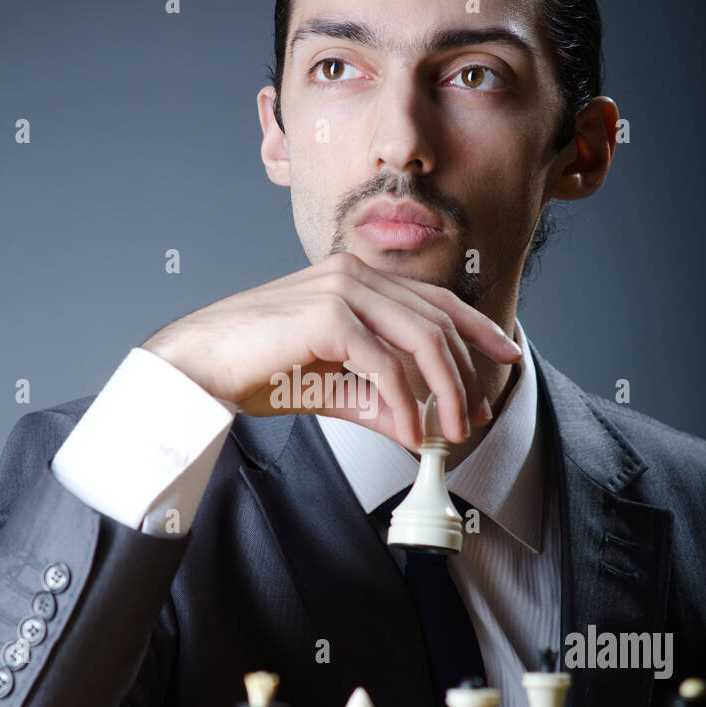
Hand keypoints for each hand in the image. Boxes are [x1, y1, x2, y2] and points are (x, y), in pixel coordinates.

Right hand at [140, 252, 521, 449]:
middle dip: (465, 376)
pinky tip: (407, 430)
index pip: (435, 299)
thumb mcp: (332, 385)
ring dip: (444, 391)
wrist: (198, 365)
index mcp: (356, 279)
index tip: (507, 355)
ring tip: (448, 432)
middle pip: (437, 322)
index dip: (478, 327)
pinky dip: (405, 402)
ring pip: (422, 339)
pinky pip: (385, 364)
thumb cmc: (256, 367)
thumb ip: (377, 400)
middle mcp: (354, 274)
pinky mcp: (327, 314)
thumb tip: (417, 428)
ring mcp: (341, 289)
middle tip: (472, 419)